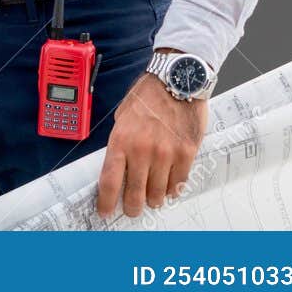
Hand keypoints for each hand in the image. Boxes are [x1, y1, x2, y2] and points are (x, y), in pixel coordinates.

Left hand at [95, 67, 206, 220]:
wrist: (176, 80)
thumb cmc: (147, 96)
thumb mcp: (123, 117)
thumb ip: (120, 143)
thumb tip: (118, 168)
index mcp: (121, 140)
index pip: (110, 181)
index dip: (106, 202)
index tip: (105, 211)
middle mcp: (142, 150)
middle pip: (135, 193)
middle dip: (132, 207)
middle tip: (132, 210)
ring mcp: (166, 153)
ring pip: (158, 192)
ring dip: (154, 199)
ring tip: (152, 198)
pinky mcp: (186, 153)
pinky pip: (178, 182)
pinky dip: (173, 189)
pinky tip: (169, 188)